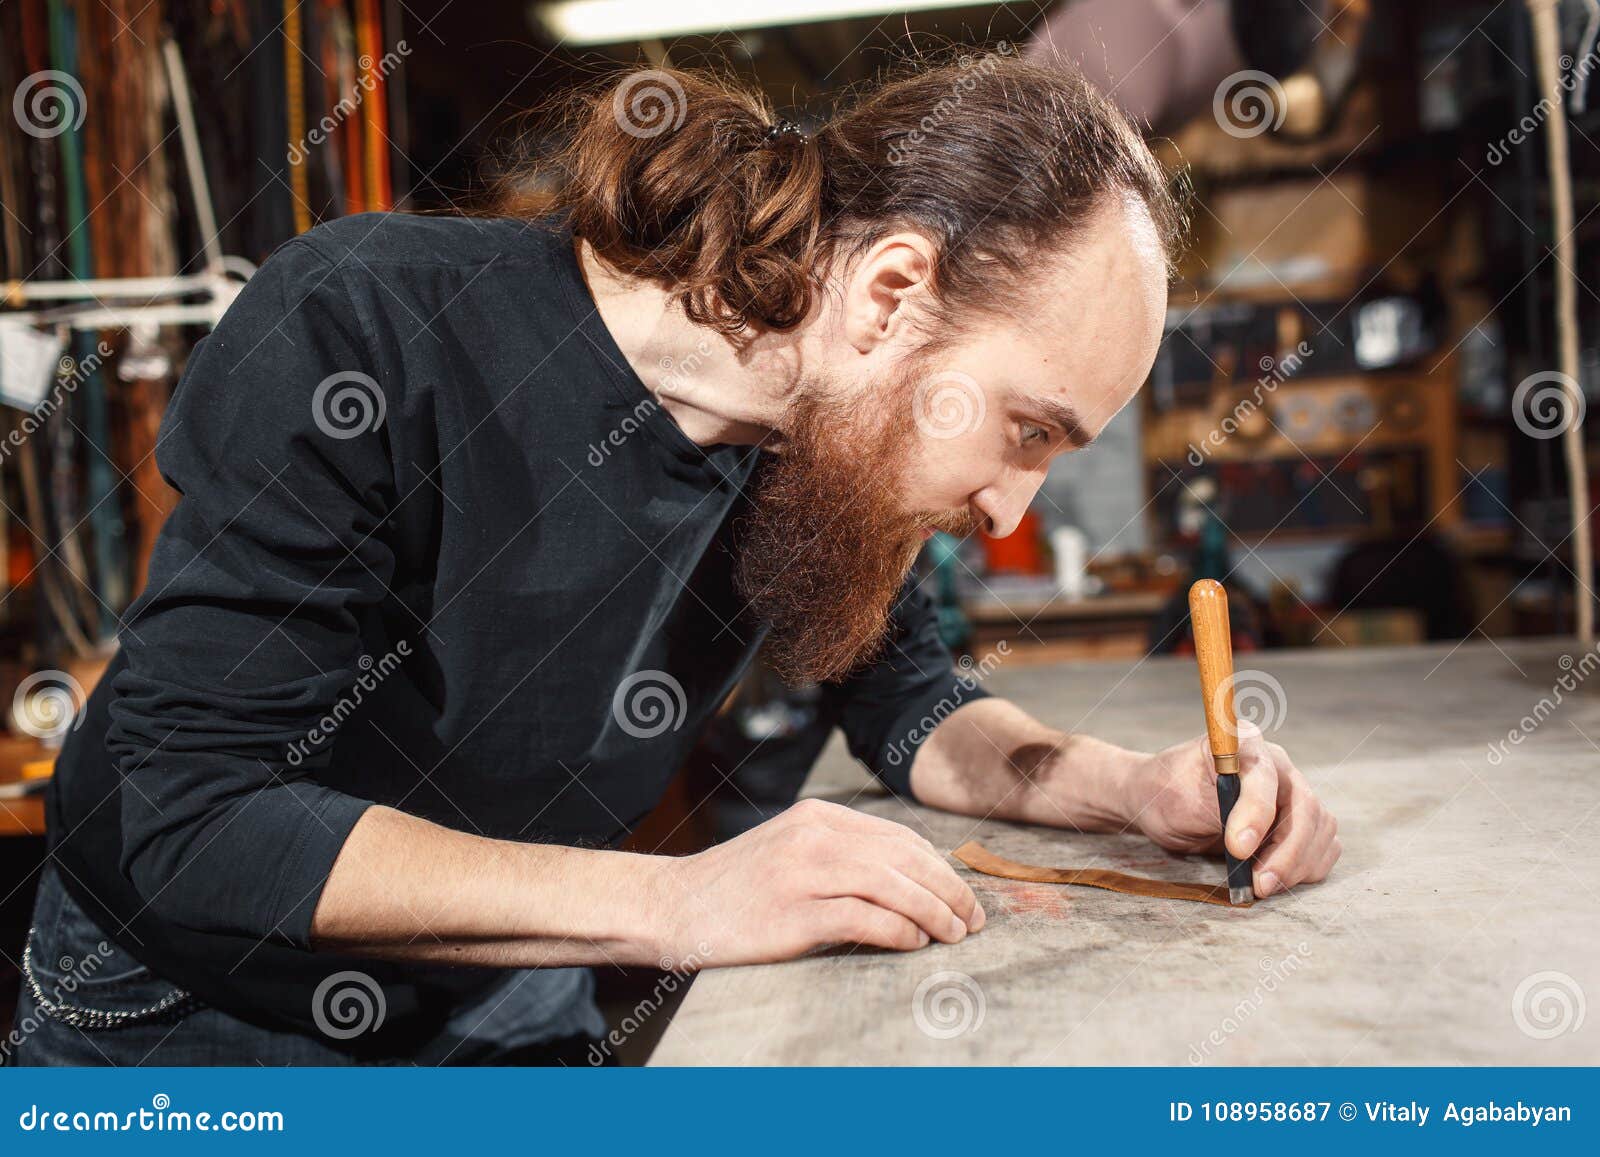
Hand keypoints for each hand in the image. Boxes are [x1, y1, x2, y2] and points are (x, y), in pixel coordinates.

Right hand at [655, 798, 984, 965]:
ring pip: (893, 886)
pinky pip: (865, 919)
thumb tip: (907, 879)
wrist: (672, 906)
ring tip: (953, 934)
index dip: (941, 867)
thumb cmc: (734, 888)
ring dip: (934, 912)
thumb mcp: (790, 851)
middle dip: (949, 890)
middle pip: (905, 859)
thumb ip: (840, 855)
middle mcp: (815, 837)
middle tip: (973, 919)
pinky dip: (899, 932)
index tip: (963, 894)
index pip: (900, 838)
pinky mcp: (794, 914)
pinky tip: (914, 943)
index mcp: (818, 817)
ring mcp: (803, 873)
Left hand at [1129, 722, 1340, 898]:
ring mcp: (1292, 792)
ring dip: (1297, 865)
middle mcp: (1276, 765)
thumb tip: (1248, 845)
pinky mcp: (1298, 820)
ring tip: (1261, 886)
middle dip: (1286, 853)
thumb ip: (1216, 812)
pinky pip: (1324, 845)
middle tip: (1260, 885)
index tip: (1239, 848)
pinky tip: (1278, 879)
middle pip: (1305, 807)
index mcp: (1244, 744)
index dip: (1257, 813)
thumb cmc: (1166, 791)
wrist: (1163, 802)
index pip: (1265, 777)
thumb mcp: (1178, 796)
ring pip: (1320, 829)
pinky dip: (1307, 867)